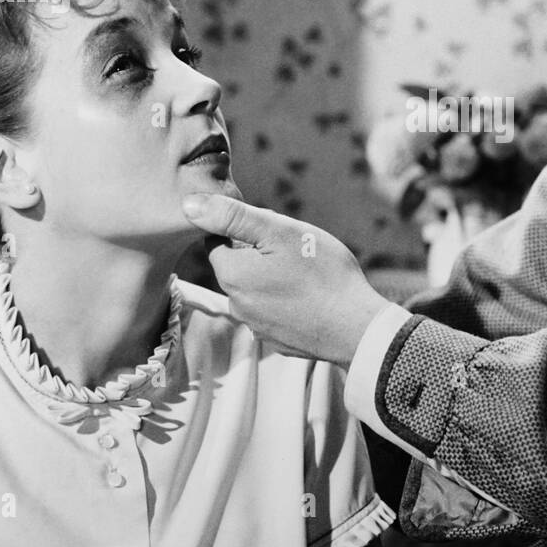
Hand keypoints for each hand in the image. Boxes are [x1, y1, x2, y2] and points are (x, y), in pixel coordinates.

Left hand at [181, 193, 388, 366]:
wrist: (357, 328)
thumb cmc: (323, 274)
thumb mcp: (280, 232)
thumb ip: (232, 216)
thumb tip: (188, 204)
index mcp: (232, 275)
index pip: (217, 242)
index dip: (243, 231)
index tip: (273, 233)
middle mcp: (236, 306)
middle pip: (237, 267)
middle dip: (258, 256)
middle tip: (294, 252)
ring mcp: (257, 328)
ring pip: (255, 291)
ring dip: (272, 280)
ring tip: (306, 276)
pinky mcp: (277, 342)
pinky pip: (273, 314)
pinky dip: (286, 304)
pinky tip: (311, 300)